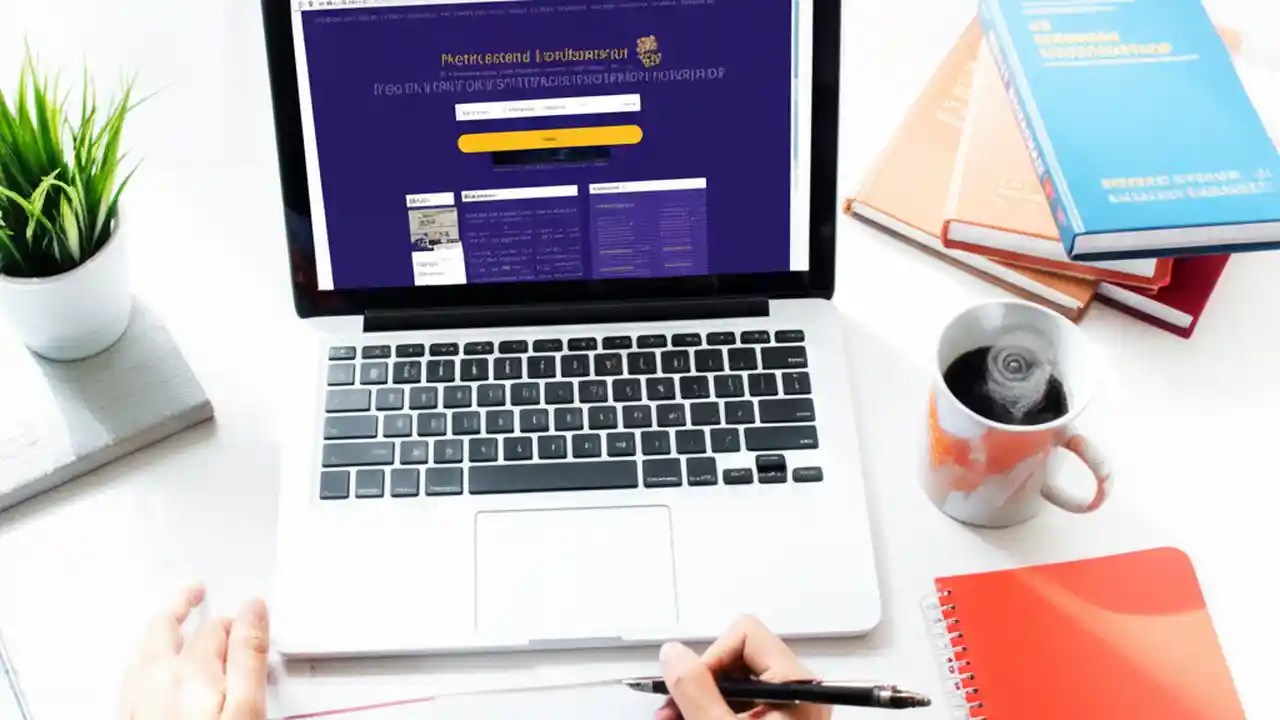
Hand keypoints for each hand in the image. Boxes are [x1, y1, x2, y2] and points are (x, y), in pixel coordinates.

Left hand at [121, 585, 270, 719]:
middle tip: (196, 592)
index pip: (215, 627)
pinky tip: (152, 664)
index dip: (237, 626)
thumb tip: (253, 612)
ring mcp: (135, 700)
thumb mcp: (246, 708)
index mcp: (188, 670)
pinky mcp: (127, 716)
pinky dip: (145, 657)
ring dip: (161, 628)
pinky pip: (132, 673)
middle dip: (183, 605)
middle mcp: (154, 680)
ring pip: (145, 648)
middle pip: (166, 626)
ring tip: (173, 619)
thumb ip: (250, 658)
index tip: (251, 629)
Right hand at [656, 616, 830, 719]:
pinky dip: (713, 710)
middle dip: (700, 681)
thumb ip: (697, 691)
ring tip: (676, 717)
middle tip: (674, 706)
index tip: (691, 687)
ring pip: (734, 680)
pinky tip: (693, 719)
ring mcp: (789, 709)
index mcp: (798, 686)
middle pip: (737, 656)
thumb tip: (675, 654)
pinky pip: (740, 701)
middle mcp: (799, 692)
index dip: (711, 657)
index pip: (746, 634)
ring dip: (701, 697)